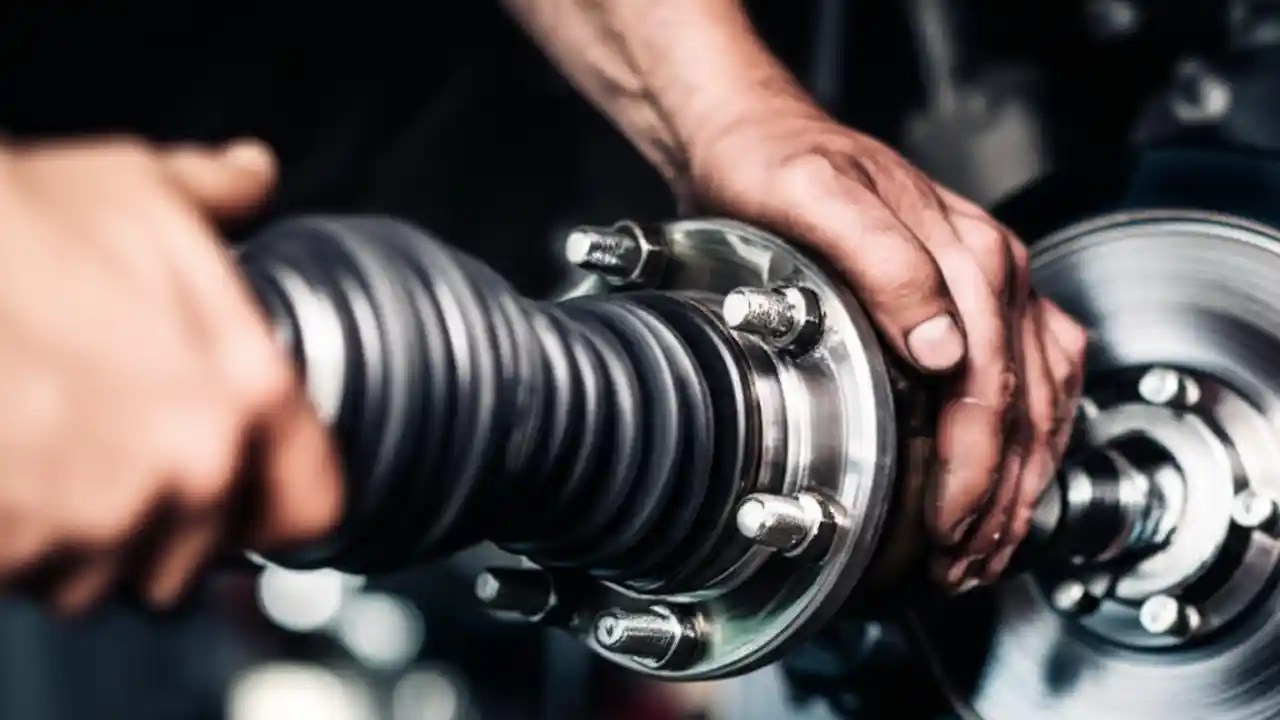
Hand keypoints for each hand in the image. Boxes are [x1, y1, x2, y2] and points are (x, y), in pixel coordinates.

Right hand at [0, 137, 341, 612]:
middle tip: (120, 456)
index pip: (310, 510)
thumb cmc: (12, 226)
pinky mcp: (9, 555)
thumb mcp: (135, 187)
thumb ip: (217, 193)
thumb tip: (251, 173)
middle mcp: (185, 474)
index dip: (278, 500)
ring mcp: (94, 522)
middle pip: (199, 555)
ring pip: (109, 580)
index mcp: (243, 398)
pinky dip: (20, 550)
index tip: (250, 489)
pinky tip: (10, 477)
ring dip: (89, 545)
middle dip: (165, 520)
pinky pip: (31, 582)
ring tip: (57, 465)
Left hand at [688, 111, 1085, 590]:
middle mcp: (991, 269)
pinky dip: (1031, 437)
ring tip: (988, 547)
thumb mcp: (815, 199)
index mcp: (965, 253)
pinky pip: (1037, 372)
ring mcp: (990, 282)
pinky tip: (1014, 476)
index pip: (988, 386)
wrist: (761, 138)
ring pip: (1041, 397)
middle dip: (999, 497)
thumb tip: (943, 349)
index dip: (973, 470)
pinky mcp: (976, 293)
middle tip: (965, 564)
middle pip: (1023, 404)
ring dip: (1020, 481)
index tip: (950, 529)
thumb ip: (883, 264)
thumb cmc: (779, 167)